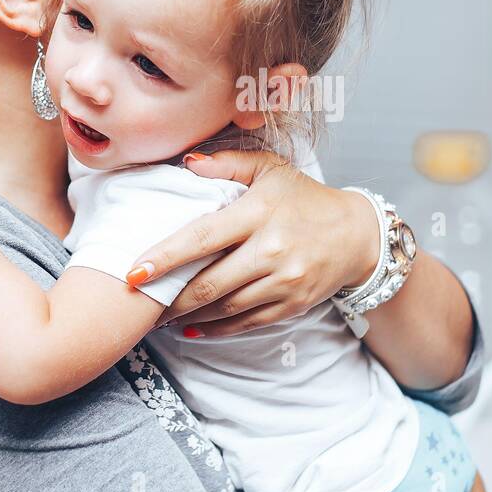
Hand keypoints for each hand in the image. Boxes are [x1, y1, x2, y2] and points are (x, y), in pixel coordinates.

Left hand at [129, 149, 380, 336]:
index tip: (134, 270)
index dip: (165, 256)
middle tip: (136, 302)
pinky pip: (244, 323)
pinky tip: (191, 326)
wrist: (357, 235)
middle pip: (209, 283)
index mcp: (259, 213)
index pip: (203, 237)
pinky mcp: (291, 305)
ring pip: (223, 308)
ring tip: (157, 315)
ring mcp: (283, 281)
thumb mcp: (271, 169)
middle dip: (167, 297)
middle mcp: (271, 250)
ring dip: (185, 316)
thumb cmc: (305, 198)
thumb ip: (228, 164)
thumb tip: (187, 162)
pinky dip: (214, 328)